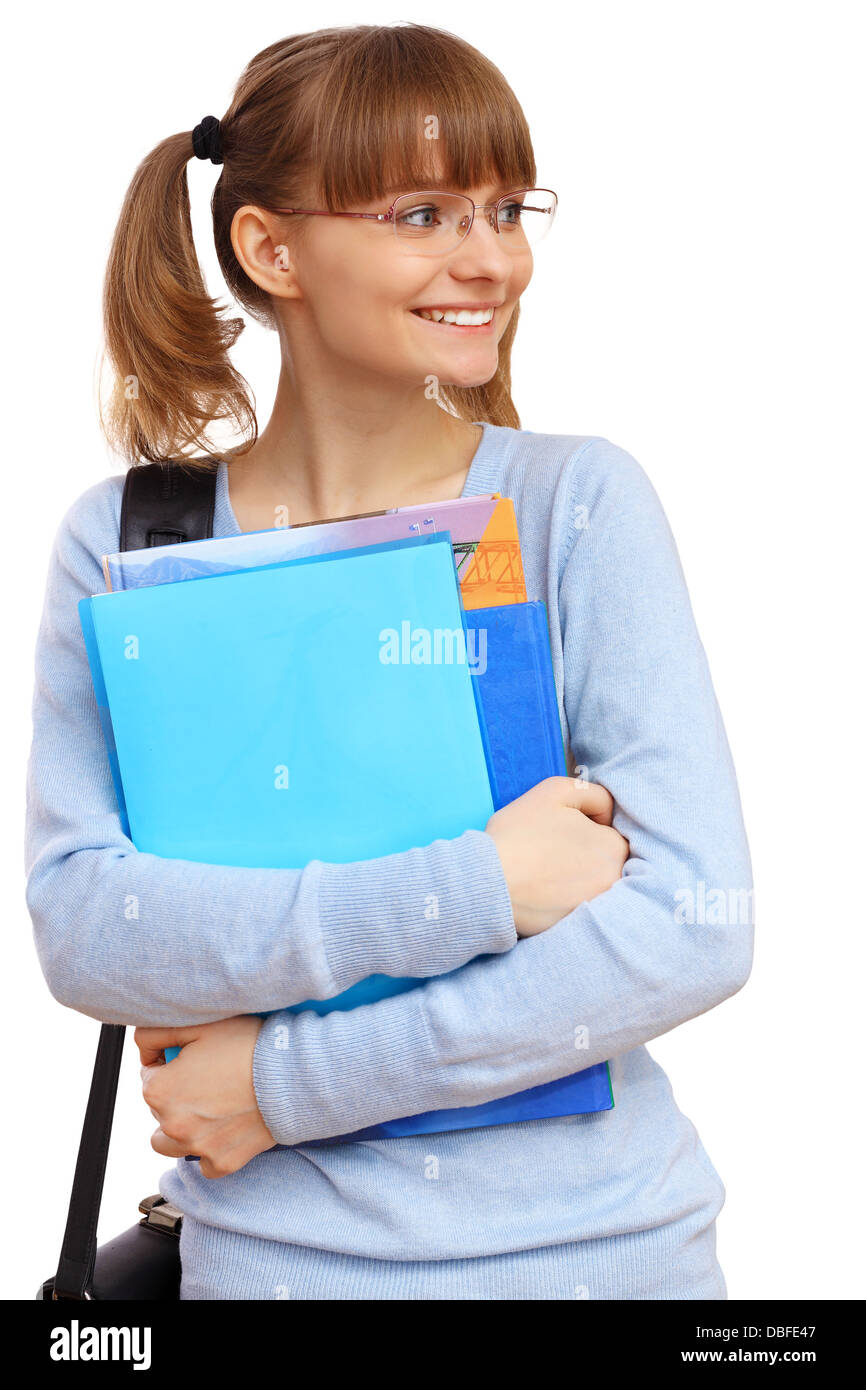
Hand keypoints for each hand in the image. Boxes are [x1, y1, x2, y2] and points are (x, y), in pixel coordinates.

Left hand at [134, 1016, 274, 1179]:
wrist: (293, 1074)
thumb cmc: (249, 1046)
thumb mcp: (198, 1024)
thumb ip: (155, 1032)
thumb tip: (143, 1049)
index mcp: (159, 1090)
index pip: (149, 1076)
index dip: (170, 1063)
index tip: (194, 1057)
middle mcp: (172, 1125)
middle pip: (159, 1109)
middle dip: (176, 1093)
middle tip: (209, 1075)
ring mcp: (197, 1148)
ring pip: (170, 1142)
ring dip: (182, 1126)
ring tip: (210, 1105)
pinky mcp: (223, 1162)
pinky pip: (204, 1162)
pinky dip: (211, 1148)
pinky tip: (227, 1125)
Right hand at [485, 776, 629, 936]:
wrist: (487, 885)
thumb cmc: (519, 834)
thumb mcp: (555, 791)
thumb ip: (591, 793)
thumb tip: (607, 812)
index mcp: (614, 847)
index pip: (609, 832)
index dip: (583, 825)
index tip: (556, 829)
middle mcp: (614, 881)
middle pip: (601, 860)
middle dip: (582, 853)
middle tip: (548, 851)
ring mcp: (597, 907)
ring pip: (589, 883)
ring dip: (572, 877)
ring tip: (542, 873)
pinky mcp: (578, 927)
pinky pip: (575, 906)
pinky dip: (562, 899)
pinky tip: (541, 893)